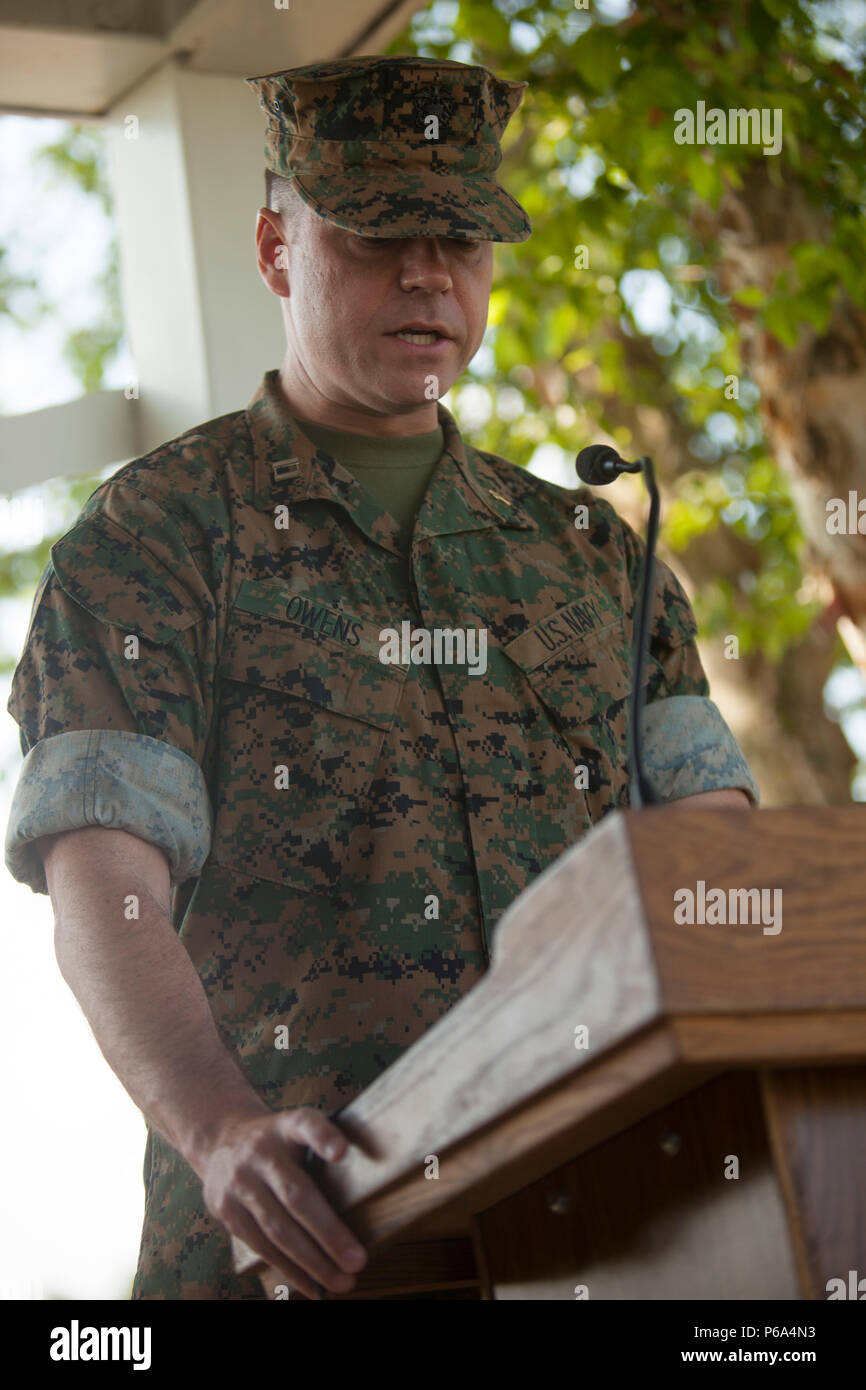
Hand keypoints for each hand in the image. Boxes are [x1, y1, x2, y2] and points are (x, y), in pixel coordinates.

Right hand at [198, 1107, 367, 1298]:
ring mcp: (239, 1182)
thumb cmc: (278, 1143)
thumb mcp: (296, 1129)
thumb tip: (375, 1177)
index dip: (323, 1137)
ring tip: (340, 1282)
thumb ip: (325, 1145)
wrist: (220, 1141)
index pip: (305, 1124)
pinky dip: (288, 1269)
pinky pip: (260, 1246)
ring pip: (277, 1229)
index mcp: (285, 1126)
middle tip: (357, 1261)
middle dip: (328, 1233)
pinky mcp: (225, 1210)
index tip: (342, 1152)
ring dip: (311, 1262)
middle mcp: (259, 1152)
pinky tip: (310, 1285)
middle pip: (296, 1196)